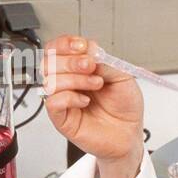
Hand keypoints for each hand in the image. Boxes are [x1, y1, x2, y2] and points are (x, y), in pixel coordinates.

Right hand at [42, 34, 143, 164]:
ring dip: (75, 79)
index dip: (65, 43)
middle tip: (90, 66)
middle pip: (48, 61)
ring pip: (50, 81)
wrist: (129, 134)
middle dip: (71, 61)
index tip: (82, 46)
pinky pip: (52, 103)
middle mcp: (67, 82)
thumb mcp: (123, 76)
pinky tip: (85, 101)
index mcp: (78, 68)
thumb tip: (89, 50)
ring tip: (96, 84)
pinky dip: (69, 98)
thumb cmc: (125, 107)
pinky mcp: (61, 118)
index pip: (57, 48)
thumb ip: (105, 62)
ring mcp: (63, 99)